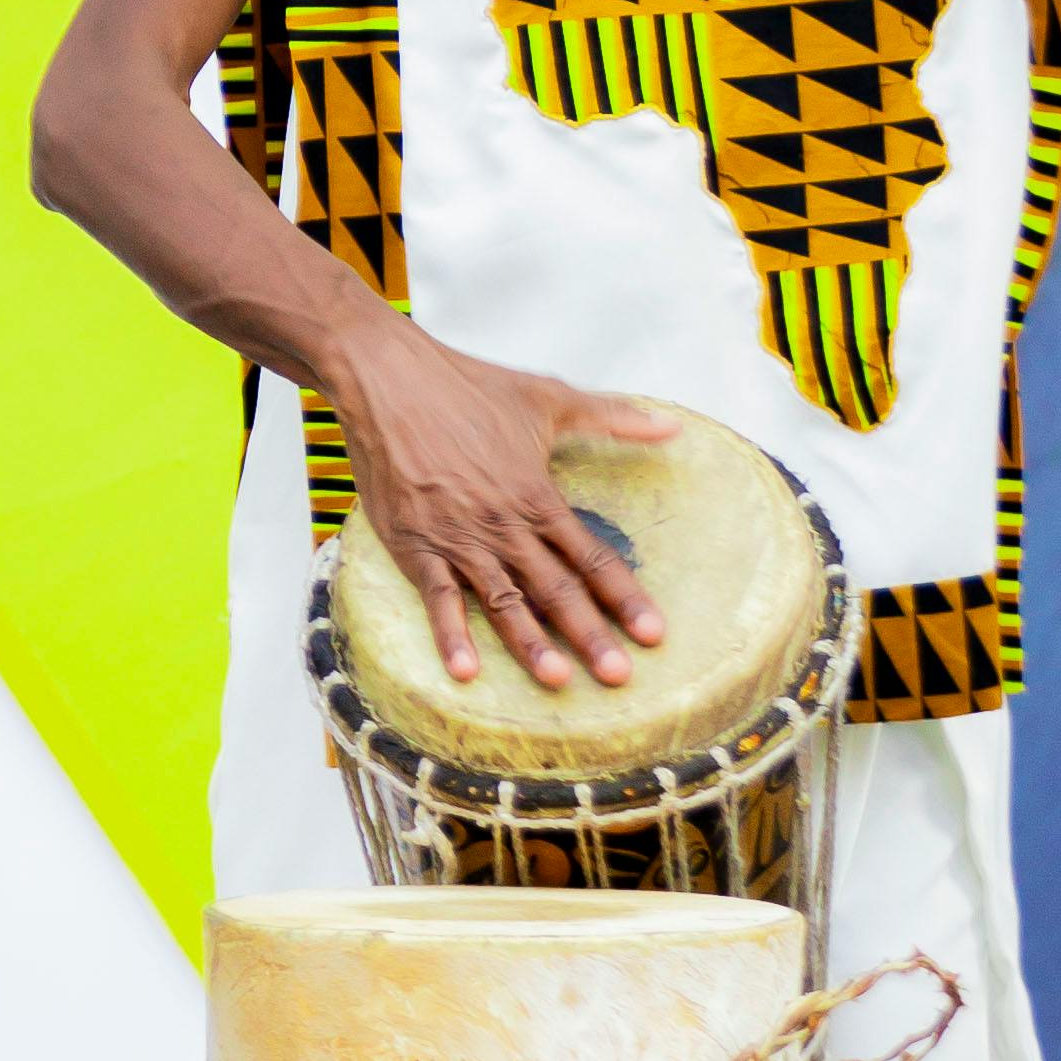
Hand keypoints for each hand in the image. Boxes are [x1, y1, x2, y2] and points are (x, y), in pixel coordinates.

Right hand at [323, 324, 679, 688]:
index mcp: (538, 495)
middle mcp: (504, 524)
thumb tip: (672, 425)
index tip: (654, 634)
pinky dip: (451, 634)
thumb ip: (612, 417)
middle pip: (556, 588)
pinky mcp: (415, 544)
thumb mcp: (548, 397)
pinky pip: (438, 597)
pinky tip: (466, 671)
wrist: (388, 379)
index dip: (625, 596)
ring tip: (557, 681)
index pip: (592, 556)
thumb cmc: (468, 385)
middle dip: (590, 635)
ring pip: (504, 600)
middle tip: (619, 677)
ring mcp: (459, 538)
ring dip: (531, 643)